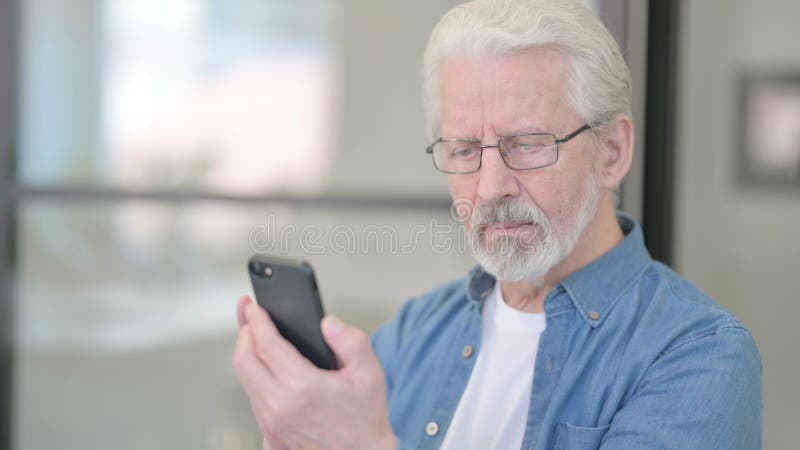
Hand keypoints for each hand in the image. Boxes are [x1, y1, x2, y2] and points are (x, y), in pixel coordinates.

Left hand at [233, 296, 396, 449]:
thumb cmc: (365, 419)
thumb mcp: (370, 374)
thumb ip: (351, 342)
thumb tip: (328, 322)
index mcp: (303, 386)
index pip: (267, 345)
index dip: (257, 321)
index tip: (255, 307)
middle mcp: (281, 404)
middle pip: (245, 361)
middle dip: (244, 333)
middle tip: (249, 316)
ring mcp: (272, 419)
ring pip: (244, 378)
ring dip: (245, 353)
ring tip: (251, 334)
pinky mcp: (272, 428)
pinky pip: (252, 394)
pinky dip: (252, 373)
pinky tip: (261, 362)